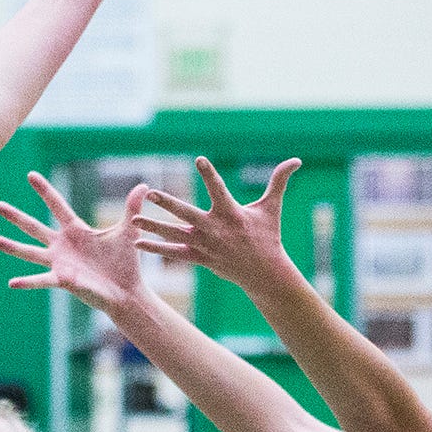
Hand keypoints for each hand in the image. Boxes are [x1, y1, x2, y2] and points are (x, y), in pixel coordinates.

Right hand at [0, 170, 156, 314]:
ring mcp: (60, 263)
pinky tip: (11, 283)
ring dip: (11, 246)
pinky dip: (27, 282)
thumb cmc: (125, 263)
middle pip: (34, 227)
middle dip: (16, 216)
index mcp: (76, 231)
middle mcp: (63, 245)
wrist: (127, 291)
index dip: (44, 190)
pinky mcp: (63, 280)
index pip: (57, 205)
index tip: (30, 175)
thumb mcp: (127, 232)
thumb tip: (144, 185)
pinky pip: (42, 280)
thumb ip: (131, 208)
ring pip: (30, 252)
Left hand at [134, 157, 301, 291]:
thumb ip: (279, 182)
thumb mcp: (272, 208)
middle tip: (151, 193)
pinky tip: (137, 243)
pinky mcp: (198, 258)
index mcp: (231, 213)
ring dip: (153, 227)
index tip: (199, 160)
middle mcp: (214, 229)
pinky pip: (173, 253)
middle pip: (187, 213)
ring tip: (134, 219)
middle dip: (168, 204)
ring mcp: (204, 245)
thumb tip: (297, 160)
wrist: (263, 272)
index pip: (218, 189)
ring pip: (174, 234)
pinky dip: (156, 249)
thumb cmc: (267, 236)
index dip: (210, 174)